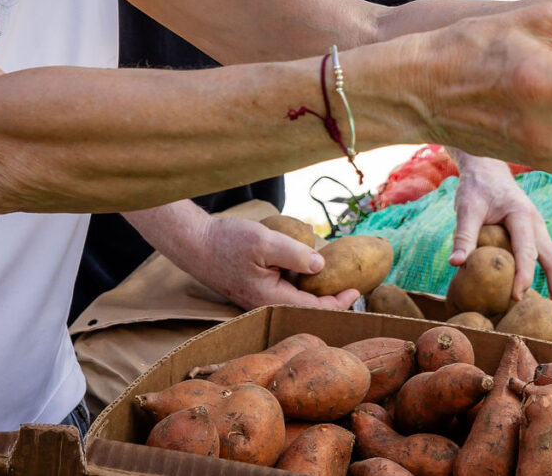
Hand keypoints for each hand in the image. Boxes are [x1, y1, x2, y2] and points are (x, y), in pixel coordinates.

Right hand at [177, 215, 361, 311]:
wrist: (195, 242)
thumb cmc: (227, 242)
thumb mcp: (265, 242)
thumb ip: (295, 254)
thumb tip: (321, 267)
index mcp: (272, 299)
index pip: (314, 308)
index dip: (339, 301)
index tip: (356, 289)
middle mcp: (267, 303)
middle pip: (307, 305)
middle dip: (330, 294)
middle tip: (350, 279)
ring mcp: (261, 296)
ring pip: (296, 294)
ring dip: (314, 283)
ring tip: (333, 268)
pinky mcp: (256, 286)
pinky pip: (284, 284)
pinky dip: (298, 275)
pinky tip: (305, 258)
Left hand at [449, 154, 551, 309]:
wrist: (487, 169)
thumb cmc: (476, 187)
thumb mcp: (466, 207)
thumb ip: (463, 235)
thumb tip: (456, 264)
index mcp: (521, 215)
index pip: (526, 250)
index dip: (523, 275)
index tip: (516, 297)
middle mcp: (536, 223)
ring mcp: (538, 229)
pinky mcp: (534, 234)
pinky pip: (545, 257)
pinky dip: (548, 277)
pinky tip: (543, 297)